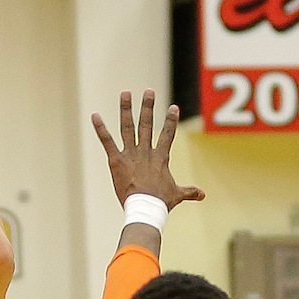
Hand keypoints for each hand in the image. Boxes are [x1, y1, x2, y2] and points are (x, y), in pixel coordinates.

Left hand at [92, 89, 204, 209]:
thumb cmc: (161, 202)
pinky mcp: (116, 161)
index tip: (173, 107)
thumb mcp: (177, 194)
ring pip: (128, 127)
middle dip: (148, 106)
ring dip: (126, 109)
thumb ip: (189, 191)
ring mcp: (130, 154)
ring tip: (125, 93)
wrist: (145, 207)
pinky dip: (100, 128)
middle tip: (149, 90)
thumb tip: (203, 195)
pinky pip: (107, 142)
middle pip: (146, 124)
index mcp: (160, 157)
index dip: (171, 121)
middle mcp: (145, 151)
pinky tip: (95, 115)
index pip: (167, 134)